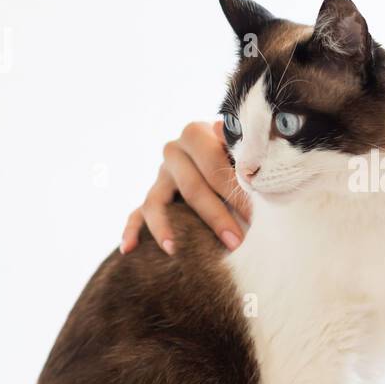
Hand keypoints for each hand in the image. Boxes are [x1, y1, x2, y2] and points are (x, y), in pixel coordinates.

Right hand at [121, 120, 252, 254]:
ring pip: (157, 202)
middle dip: (215, 217)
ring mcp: (160, 176)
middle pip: (191, 187)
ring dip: (166, 228)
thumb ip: (244, 150)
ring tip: (175, 250)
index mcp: (195, 133)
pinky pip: (136, 214)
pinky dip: (131, 231)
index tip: (255, 215)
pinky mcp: (152, 195)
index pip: (212, 163)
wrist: (224, 152)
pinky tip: (129, 250)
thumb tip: (247, 168)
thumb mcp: (242, 146)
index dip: (234, 190)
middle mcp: (173, 151)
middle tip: (236, 242)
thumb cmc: (239, 153)